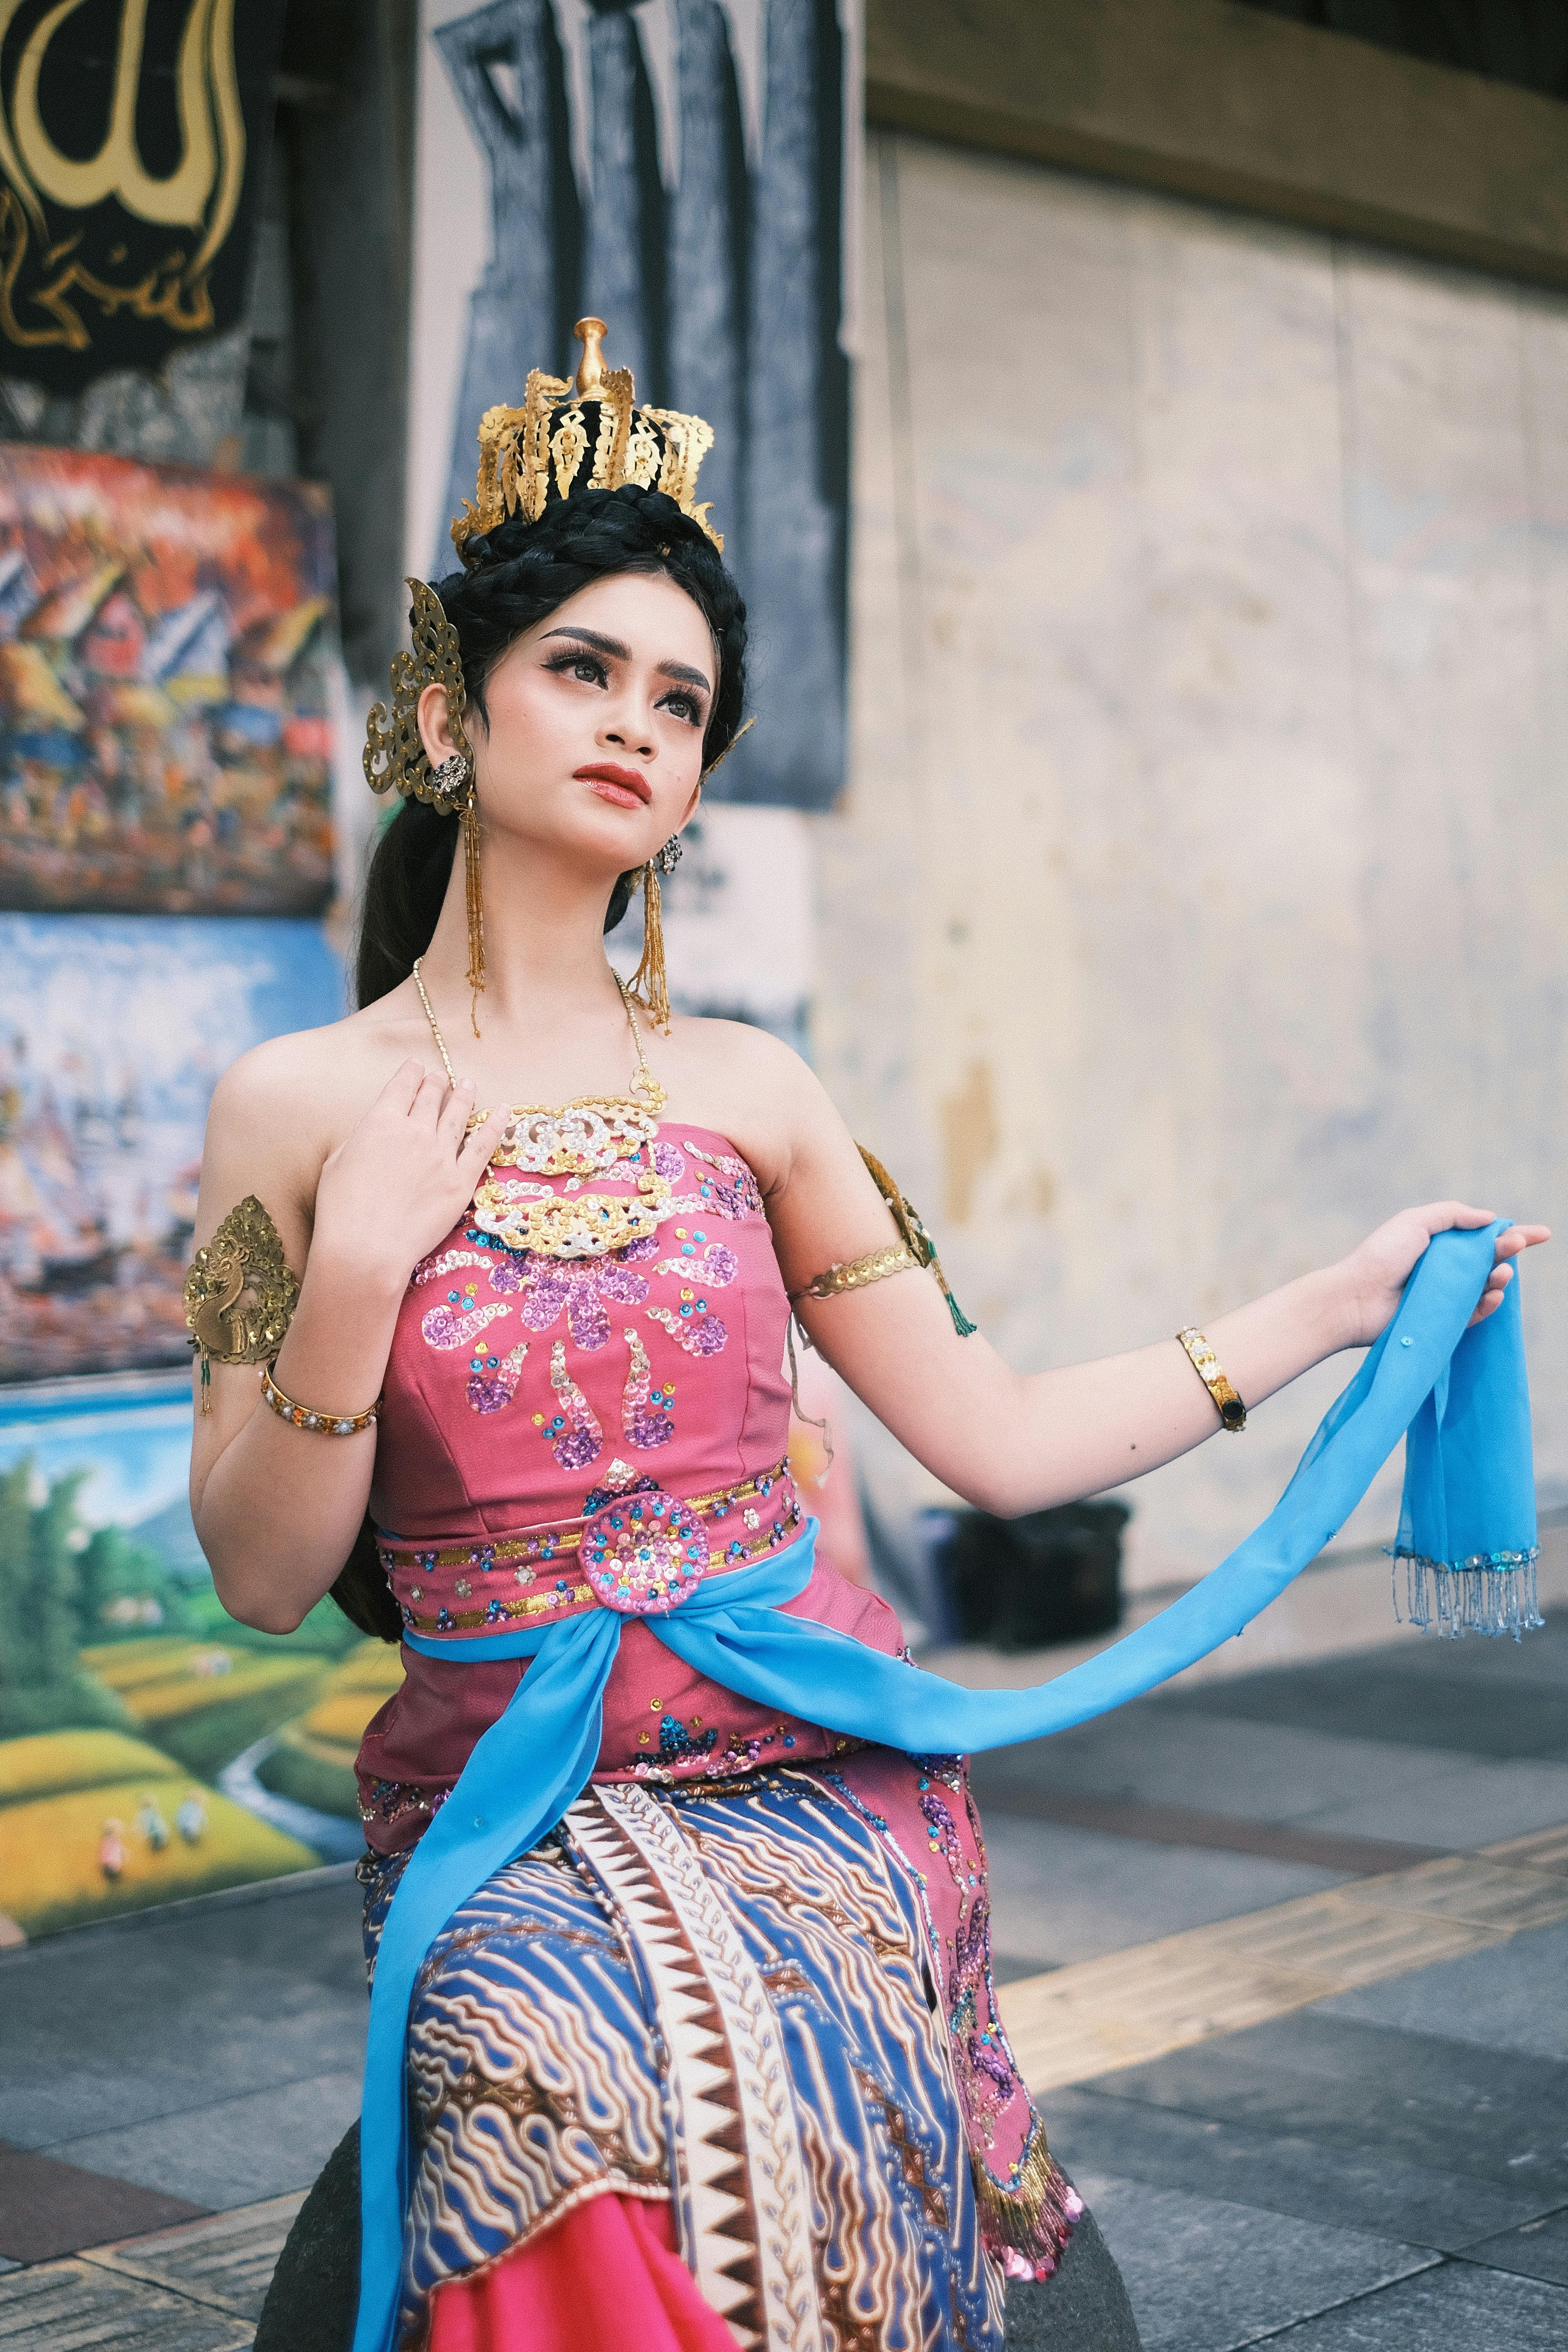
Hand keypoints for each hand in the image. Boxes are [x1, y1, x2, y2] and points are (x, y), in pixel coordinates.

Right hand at [310, 1061, 502, 1288]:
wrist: (364, 1249)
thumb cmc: (341, 1211)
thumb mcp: (337, 1162)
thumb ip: (362, 1138)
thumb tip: (377, 1129)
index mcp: (381, 1122)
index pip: (402, 1086)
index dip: (411, 1072)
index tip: (417, 1066)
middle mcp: (414, 1132)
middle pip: (431, 1097)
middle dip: (436, 1083)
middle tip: (441, 1076)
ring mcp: (441, 1156)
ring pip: (457, 1115)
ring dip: (463, 1096)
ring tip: (468, 1084)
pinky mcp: (461, 1182)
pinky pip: (484, 1146)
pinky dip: (495, 1125)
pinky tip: (503, 1111)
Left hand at [1336, 1203, 1550, 1348]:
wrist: (1355, 1297)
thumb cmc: (1381, 1256)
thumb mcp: (1414, 1222)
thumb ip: (1452, 1215)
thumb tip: (1489, 1217)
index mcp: (1440, 1242)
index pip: (1483, 1235)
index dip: (1513, 1234)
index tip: (1543, 1233)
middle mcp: (1445, 1268)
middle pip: (1489, 1258)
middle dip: (1509, 1249)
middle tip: (1517, 1244)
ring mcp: (1446, 1294)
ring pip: (1486, 1285)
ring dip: (1500, 1275)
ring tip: (1502, 1271)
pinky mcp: (1445, 1319)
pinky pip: (1476, 1312)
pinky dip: (1489, 1303)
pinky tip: (1495, 1294)